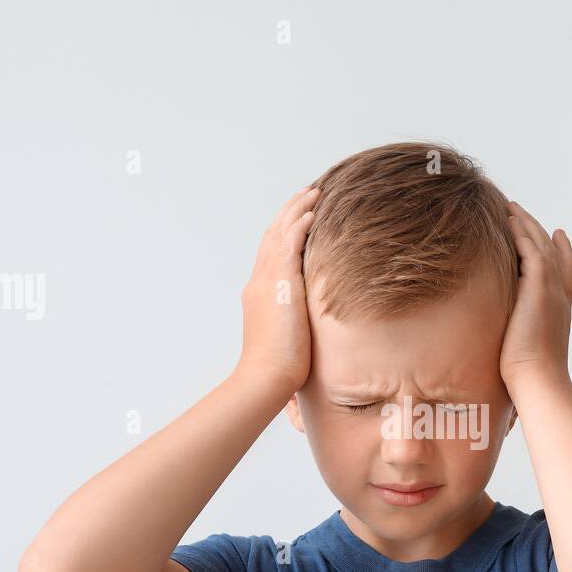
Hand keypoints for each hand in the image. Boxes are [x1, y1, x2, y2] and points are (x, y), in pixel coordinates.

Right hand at [236, 186, 318, 393]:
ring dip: (297, 210)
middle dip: (289, 213)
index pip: (270, 253)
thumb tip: (308, 327)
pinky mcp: (280, 284)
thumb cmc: (278, 370)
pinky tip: (313, 213)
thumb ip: (294, 322)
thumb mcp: (287, 338)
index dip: (284, 232)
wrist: (266, 378)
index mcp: (260, 294)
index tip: (298, 217)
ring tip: (313, 193)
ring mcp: (266, 281)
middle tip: (305, 194)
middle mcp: (259, 282)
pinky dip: (299, 225)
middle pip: (272, 236)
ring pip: (280, 233)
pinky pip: (289, 244)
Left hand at [501, 200, 571, 386]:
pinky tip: (509, 221)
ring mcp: (551, 289)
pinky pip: (530, 249)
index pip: (566, 273)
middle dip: (539, 231)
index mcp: (561, 310)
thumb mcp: (530, 351)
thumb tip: (512, 345)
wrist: (538, 379)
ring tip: (512, 208)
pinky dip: (521, 233)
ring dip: (526, 224)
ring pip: (540, 245)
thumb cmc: (531, 377)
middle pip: (554, 252)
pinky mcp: (538, 286)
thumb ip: (525, 337)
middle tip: (525, 213)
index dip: (563, 251)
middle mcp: (560, 296)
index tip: (558, 235)